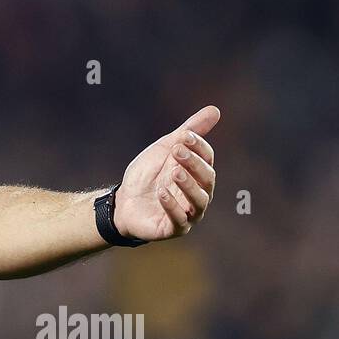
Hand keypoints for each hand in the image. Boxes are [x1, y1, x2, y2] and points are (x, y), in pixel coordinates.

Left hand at [112, 105, 219, 241]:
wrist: (123, 201)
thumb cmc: (148, 175)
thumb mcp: (165, 149)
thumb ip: (189, 132)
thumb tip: (215, 110)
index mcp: (198, 174)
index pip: (208, 159)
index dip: (199, 147)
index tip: (184, 136)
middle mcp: (199, 194)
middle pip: (207, 178)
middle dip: (193, 163)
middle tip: (176, 151)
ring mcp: (189, 213)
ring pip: (199, 201)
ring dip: (188, 185)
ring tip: (174, 172)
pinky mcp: (174, 228)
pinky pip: (179, 220)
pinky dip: (172, 206)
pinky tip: (161, 192)